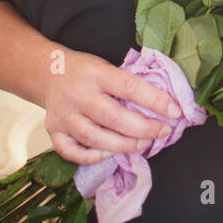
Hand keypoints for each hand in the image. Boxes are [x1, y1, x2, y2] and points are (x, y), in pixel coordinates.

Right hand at [42, 48, 183, 164]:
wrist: (48, 72)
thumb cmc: (85, 71)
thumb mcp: (106, 66)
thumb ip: (128, 84)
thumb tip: (164, 105)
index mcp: (95, 73)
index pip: (129, 87)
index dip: (155, 100)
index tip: (175, 111)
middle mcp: (78, 94)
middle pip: (112, 117)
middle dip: (143, 128)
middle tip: (162, 131)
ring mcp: (63, 115)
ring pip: (94, 138)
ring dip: (123, 145)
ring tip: (143, 144)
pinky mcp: (53, 131)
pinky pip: (72, 152)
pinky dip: (93, 157)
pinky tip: (110, 153)